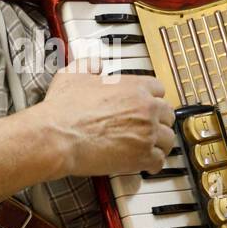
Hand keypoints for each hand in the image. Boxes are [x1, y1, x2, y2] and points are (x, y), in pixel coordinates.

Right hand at [37, 62, 175, 178]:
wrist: (58, 136)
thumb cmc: (64, 109)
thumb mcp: (74, 74)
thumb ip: (90, 65)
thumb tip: (96, 64)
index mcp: (134, 87)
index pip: (159, 89)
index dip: (152, 98)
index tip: (148, 105)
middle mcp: (145, 108)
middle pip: (168, 113)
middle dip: (160, 120)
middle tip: (151, 126)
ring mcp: (146, 133)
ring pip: (169, 138)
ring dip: (161, 143)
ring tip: (153, 147)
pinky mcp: (141, 156)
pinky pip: (159, 161)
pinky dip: (154, 163)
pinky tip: (148, 164)